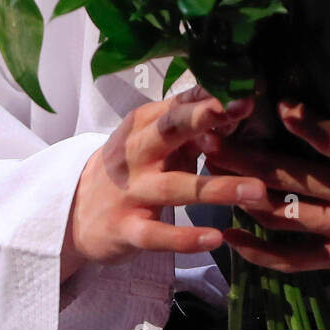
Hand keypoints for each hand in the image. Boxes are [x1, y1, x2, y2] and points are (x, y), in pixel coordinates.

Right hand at [63, 85, 266, 274]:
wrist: (73, 214)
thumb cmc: (128, 169)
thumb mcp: (150, 141)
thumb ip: (188, 126)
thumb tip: (234, 108)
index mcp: (142, 125)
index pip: (179, 105)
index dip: (211, 97)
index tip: (246, 91)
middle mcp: (135, 153)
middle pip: (170, 130)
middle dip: (206, 117)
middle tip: (243, 109)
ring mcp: (130, 192)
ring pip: (175, 186)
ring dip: (217, 187)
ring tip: (256, 189)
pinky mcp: (127, 229)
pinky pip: (158, 234)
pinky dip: (186, 237)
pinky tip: (216, 238)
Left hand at [200, 89, 329, 292]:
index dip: (308, 124)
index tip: (279, 104)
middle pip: (292, 176)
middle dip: (245, 157)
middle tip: (209, 135)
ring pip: (283, 213)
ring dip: (241, 193)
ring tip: (208, 171)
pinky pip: (293, 258)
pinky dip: (258, 251)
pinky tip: (230, 235)